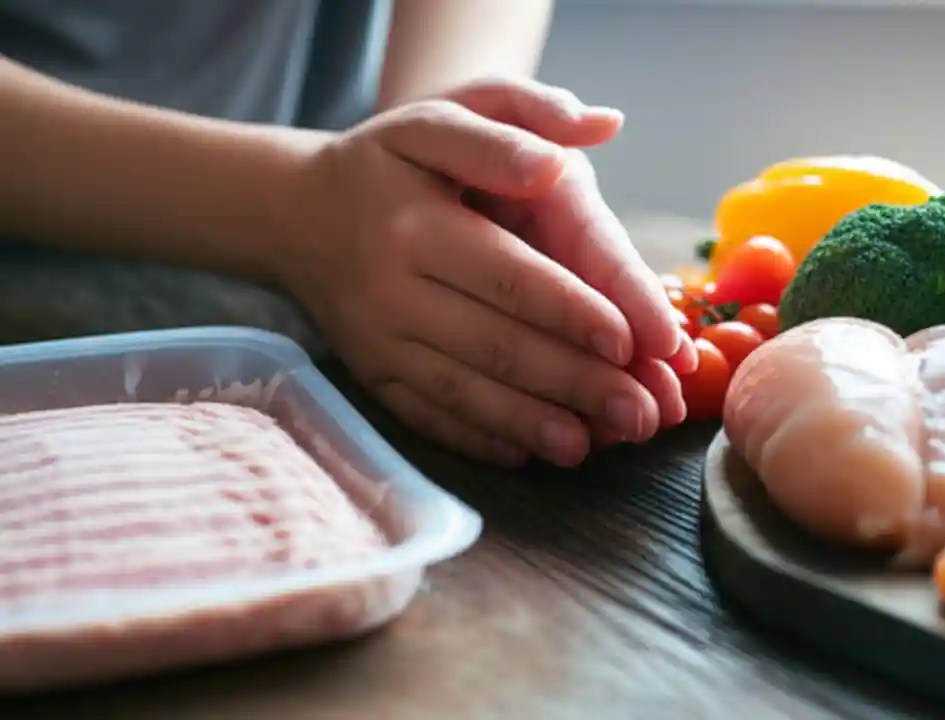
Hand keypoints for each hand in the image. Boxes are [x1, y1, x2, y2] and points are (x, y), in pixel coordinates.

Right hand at [278, 79, 688, 468]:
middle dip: (577, 383)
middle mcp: (392, 291)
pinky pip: (433, 418)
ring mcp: (380, 344)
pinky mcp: (374, 379)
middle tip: (643, 412)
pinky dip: (487, 439)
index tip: (632, 342)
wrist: (298, 213)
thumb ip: (520, 119)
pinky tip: (537, 453)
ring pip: (468, 394)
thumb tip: (594, 131)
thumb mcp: (446, 114)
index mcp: (417, 223)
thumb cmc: (392, 161)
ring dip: (538, 424)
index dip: (574, 313)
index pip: (511, 277)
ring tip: (599, 444)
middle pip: (499, 346)